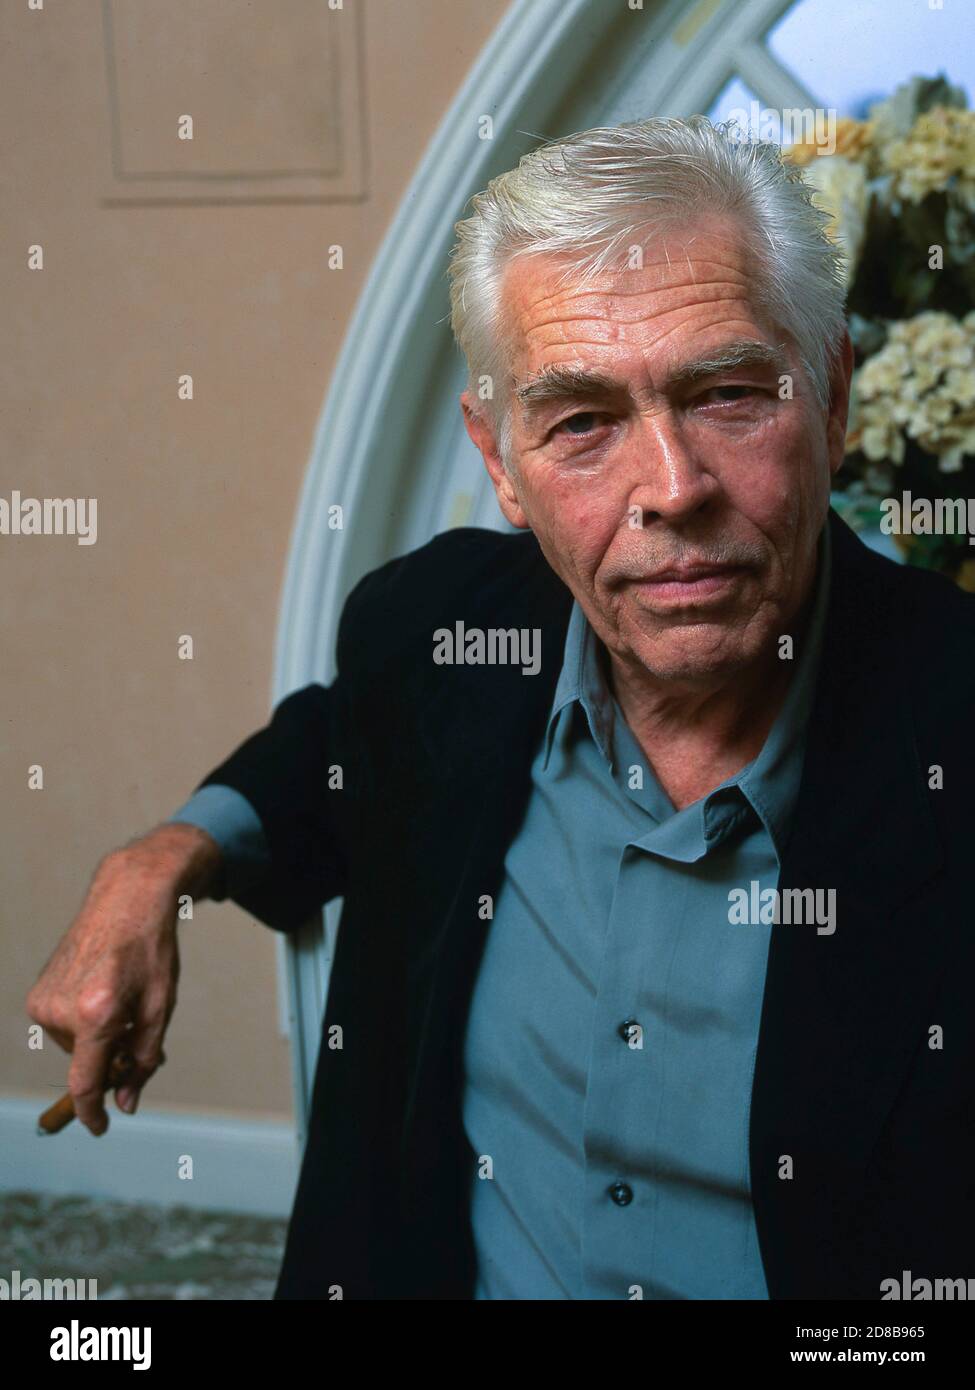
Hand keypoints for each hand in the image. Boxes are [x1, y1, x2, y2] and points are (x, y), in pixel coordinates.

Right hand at [25, 823, 221, 1134]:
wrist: (127, 898)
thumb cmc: (151, 950)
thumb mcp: (161, 1007)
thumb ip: (143, 1060)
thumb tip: (125, 1102)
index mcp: (97, 1013)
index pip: (85, 1083)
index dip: (92, 1113)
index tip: (101, 1127)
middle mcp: (62, 1009)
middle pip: (87, 1061)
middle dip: (113, 1057)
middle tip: (139, 1028)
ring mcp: (44, 999)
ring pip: (76, 1044)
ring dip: (99, 1035)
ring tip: (121, 996)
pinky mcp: (37, 991)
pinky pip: (63, 1024)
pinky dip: (84, 1019)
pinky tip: (101, 987)